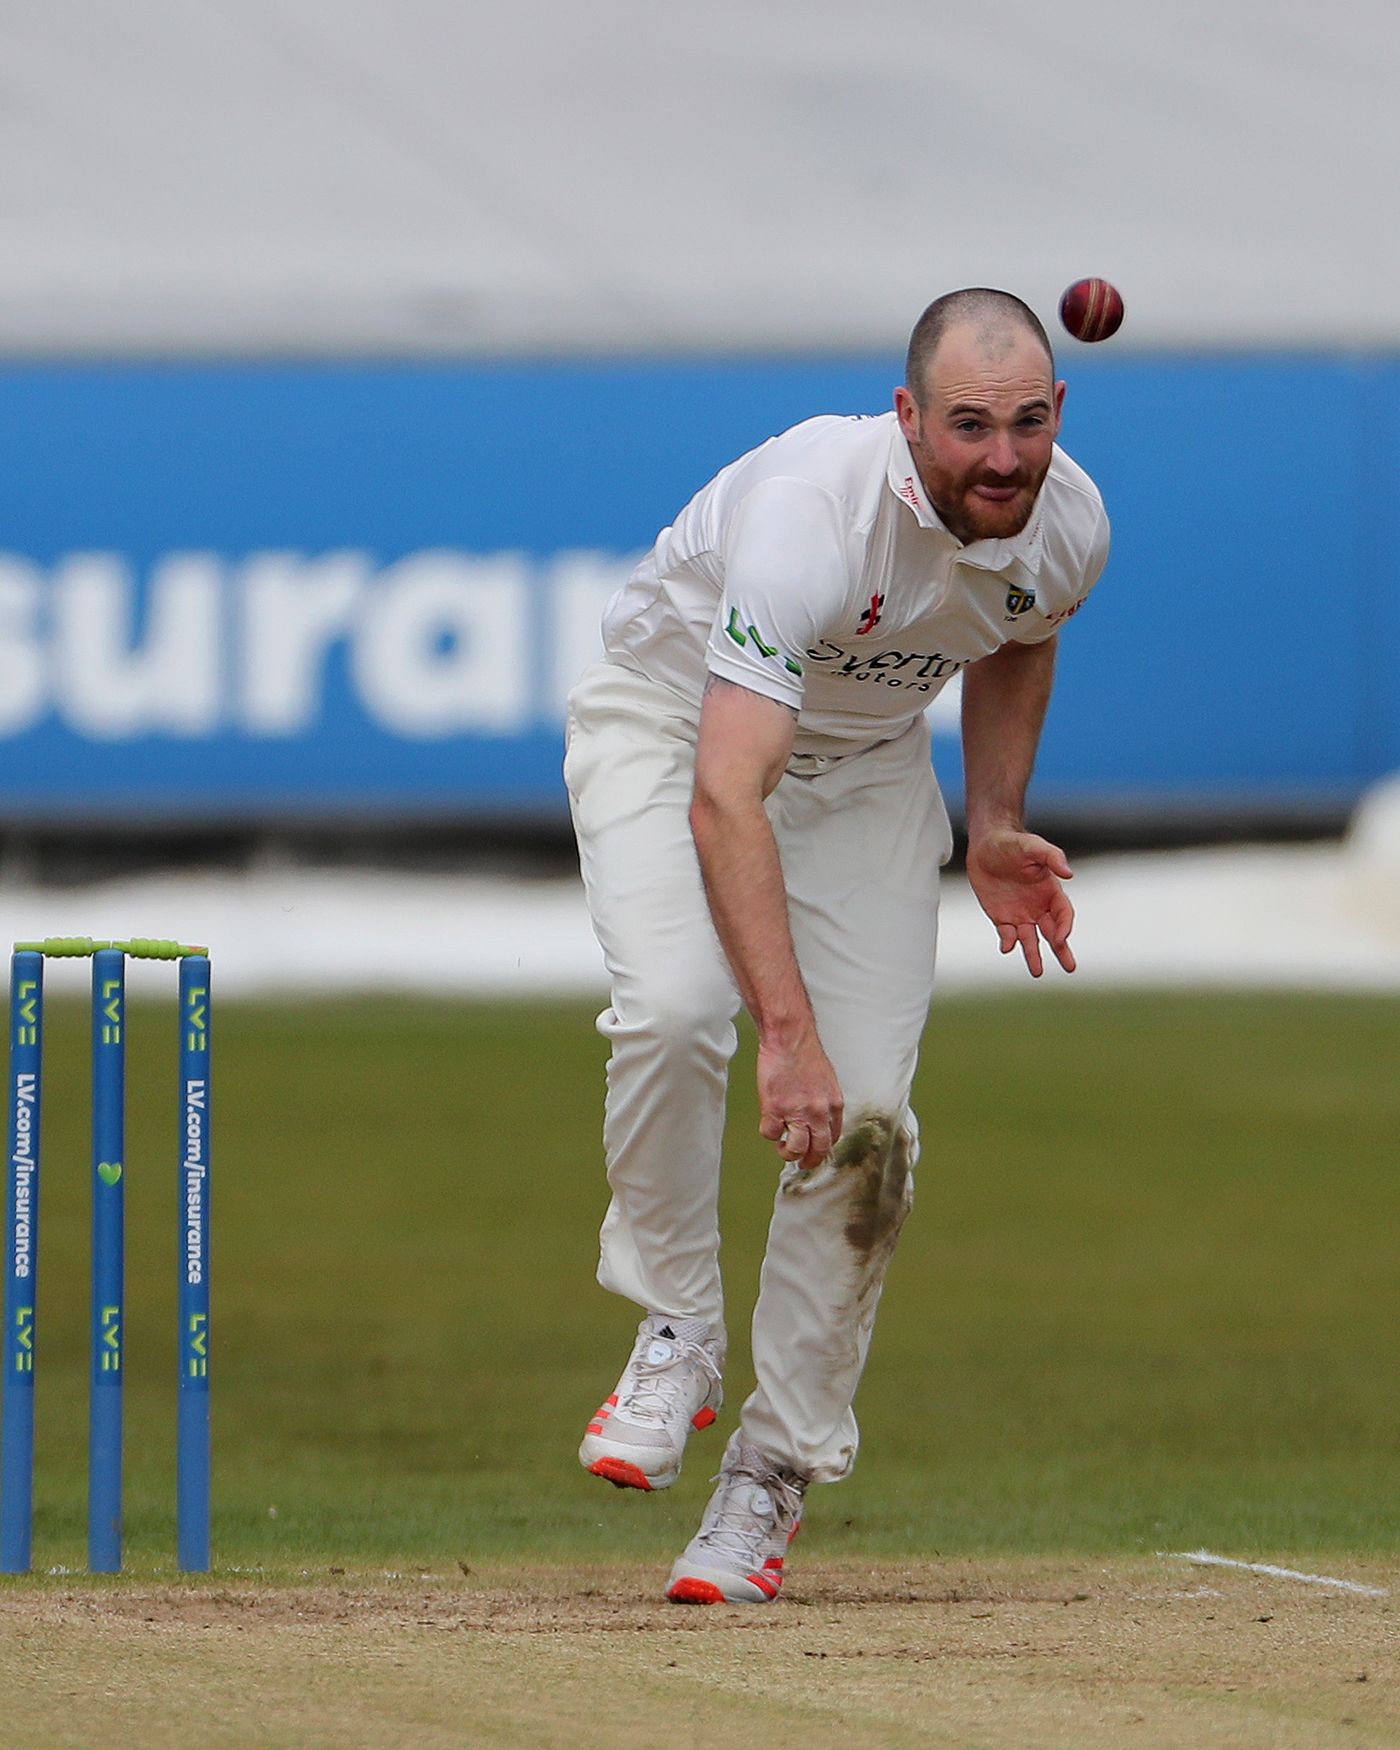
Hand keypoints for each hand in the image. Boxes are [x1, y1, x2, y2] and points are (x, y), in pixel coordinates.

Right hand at [756, 1029, 843, 1170]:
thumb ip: (825, 1102)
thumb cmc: (805, 1054)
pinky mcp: (774, 1109)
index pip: (833, 1137)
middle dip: (810, 1160)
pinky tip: (769, 1123)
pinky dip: (769, 1133)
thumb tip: (820, 1117)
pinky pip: (771, 1134)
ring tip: (783, 1148)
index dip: (823, 1147)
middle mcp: (818, 1112)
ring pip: (795, 1149)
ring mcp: (796, 1112)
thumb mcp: (827, 1080)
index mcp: (834, 1105)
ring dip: (788, 1153)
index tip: (816, 1149)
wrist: (789, 1039)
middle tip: (803, 1163)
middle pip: (818, 1149)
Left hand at [965, 827, 1075, 977]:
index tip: (1060, 938)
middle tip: (1070, 968)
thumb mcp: (1033, 846)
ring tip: (1037, 972)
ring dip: (1034, 955)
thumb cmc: (1013, 843)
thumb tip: (1069, 874)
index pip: (1063, 914)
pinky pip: (1007, 934)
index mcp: (1050, 891)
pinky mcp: (1001, 916)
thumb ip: (1052, 858)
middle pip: (1053, 932)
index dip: (1064, 926)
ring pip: (1030, 939)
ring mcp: (1020, 913)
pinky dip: (1008, 942)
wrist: (987, 843)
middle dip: (1061, 949)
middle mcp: (1038, 906)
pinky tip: (1007, 947)